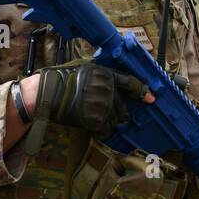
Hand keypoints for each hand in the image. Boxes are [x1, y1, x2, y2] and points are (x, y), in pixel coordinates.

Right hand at [30, 62, 151, 139]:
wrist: (48, 93)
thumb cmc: (64, 79)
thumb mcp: (86, 68)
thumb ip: (102, 76)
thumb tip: (116, 83)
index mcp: (106, 75)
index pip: (130, 83)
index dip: (142, 91)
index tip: (151, 98)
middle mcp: (107, 90)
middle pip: (123, 106)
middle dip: (119, 111)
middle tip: (105, 111)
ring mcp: (102, 106)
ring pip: (115, 118)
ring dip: (108, 120)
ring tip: (93, 116)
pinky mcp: (95, 120)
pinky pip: (106, 129)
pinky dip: (101, 130)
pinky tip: (92, 125)